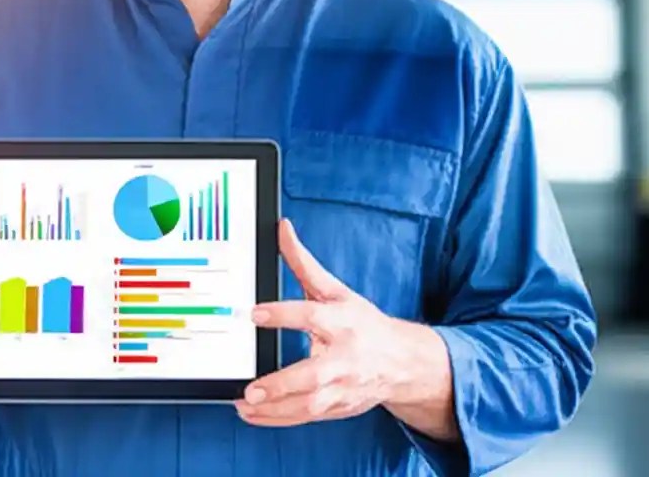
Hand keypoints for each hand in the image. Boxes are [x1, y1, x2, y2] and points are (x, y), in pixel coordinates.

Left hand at [235, 219, 402, 426]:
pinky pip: (306, 418)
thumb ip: (304, 264)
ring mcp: (343, 387)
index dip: (283, 314)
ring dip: (275, 409)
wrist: (403, 363)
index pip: (311, 315)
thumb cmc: (365, 325)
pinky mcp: (338, 407)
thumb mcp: (337, 290)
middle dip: (282, 384)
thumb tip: (282, 229)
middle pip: (313, 374)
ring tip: (245, 404)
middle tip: (251, 389)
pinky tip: (255, 415)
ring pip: (309, 405)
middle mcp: (344, 357)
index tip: (255, 314)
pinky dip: (279, 420)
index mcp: (343, 322)